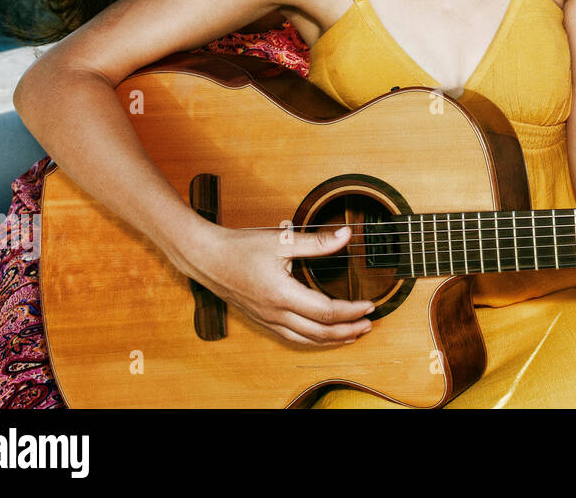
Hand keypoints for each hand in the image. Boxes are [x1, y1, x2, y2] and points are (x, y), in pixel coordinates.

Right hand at [174, 221, 375, 346]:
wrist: (205, 257)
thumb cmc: (239, 248)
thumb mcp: (282, 239)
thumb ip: (316, 241)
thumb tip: (345, 235)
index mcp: (282, 294)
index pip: (326, 311)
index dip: (351, 311)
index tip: (370, 305)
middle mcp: (275, 313)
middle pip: (319, 333)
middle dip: (348, 331)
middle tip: (368, 324)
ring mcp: (266, 319)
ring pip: (305, 339)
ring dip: (331, 340)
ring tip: (351, 335)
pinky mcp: (261, 319)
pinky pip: (291, 337)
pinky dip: (311, 339)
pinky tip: (320, 335)